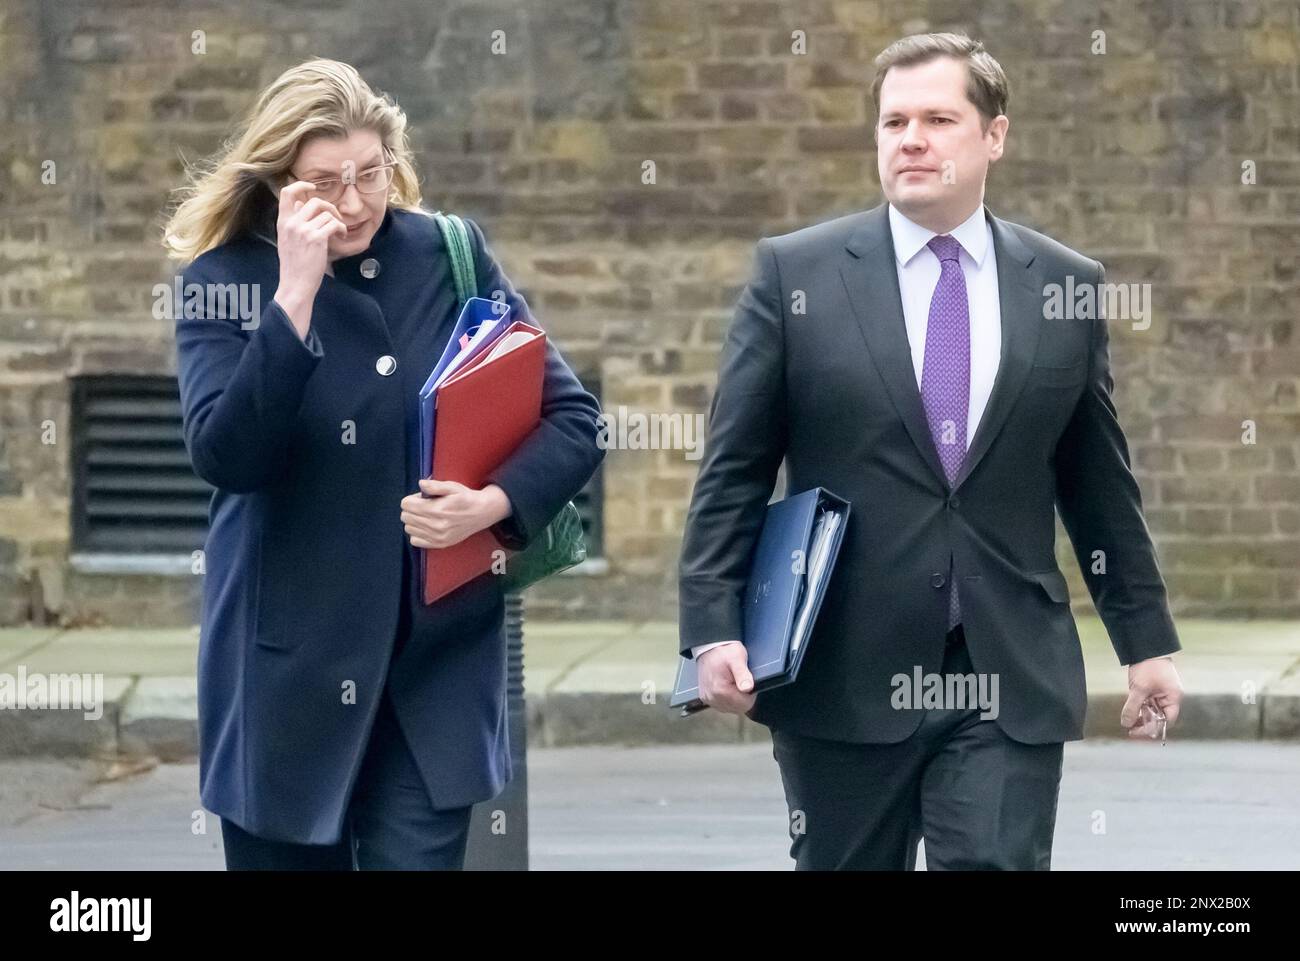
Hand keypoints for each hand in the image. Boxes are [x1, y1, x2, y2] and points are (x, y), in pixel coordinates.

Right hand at [271, 181, 346, 336]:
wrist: (295, 284)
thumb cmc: (294, 264)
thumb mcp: (287, 239)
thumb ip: (293, 221)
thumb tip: (299, 203)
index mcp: (283, 222)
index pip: (287, 193)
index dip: (301, 185)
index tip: (313, 187)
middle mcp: (292, 223)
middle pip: (315, 201)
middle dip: (330, 207)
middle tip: (335, 218)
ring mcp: (304, 230)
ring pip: (327, 214)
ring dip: (337, 221)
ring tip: (339, 232)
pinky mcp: (316, 239)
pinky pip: (334, 224)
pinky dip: (341, 229)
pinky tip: (341, 236)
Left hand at [401, 480, 511, 549]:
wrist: (482, 513)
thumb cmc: (466, 498)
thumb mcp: (452, 487)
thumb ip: (434, 486)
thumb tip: (421, 484)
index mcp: (436, 509)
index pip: (406, 505)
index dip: (412, 498)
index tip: (421, 497)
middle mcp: (435, 525)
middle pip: (405, 517)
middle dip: (412, 509)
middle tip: (424, 505)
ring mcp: (437, 536)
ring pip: (408, 529)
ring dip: (414, 521)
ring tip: (426, 515)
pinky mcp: (440, 544)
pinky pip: (415, 541)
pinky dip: (417, 533)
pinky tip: (426, 526)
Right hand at [697, 642, 755, 714]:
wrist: (708, 647)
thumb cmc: (724, 651)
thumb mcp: (738, 658)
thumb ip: (743, 674)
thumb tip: (748, 688)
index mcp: (720, 690)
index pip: (745, 705)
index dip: (751, 694)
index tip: (747, 682)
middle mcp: (712, 698)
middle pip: (738, 708)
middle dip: (743, 697)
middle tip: (740, 681)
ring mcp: (708, 699)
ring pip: (731, 708)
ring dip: (735, 699)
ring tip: (733, 682)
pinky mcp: (705, 698)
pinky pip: (722, 706)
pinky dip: (727, 699)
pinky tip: (727, 687)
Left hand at [1121, 656, 1182, 739]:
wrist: (1146, 647)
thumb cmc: (1148, 666)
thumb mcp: (1139, 688)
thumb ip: (1133, 707)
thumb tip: (1126, 724)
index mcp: (1173, 698)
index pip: (1166, 721)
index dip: (1153, 728)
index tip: (1137, 732)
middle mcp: (1169, 698)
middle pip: (1159, 718)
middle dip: (1146, 724)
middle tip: (1130, 730)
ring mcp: (1161, 693)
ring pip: (1152, 711)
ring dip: (1141, 717)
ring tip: (1128, 723)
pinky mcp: (1153, 689)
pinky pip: (1148, 703)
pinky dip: (1140, 708)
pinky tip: (1130, 713)